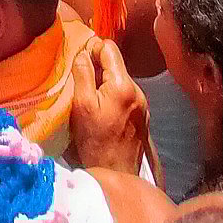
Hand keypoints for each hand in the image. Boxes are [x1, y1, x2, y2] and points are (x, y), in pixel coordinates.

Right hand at [71, 38, 149, 174]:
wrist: (117, 175)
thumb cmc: (95, 142)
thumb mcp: (81, 105)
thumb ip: (82, 73)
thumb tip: (84, 51)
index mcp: (123, 85)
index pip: (109, 48)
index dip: (92, 50)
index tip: (79, 64)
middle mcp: (138, 91)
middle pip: (115, 64)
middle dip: (97, 69)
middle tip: (81, 84)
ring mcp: (143, 104)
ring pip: (119, 80)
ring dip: (104, 84)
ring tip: (91, 100)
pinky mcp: (143, 116)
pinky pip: (125, 95)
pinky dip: (113, 97)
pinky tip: (103, 112)